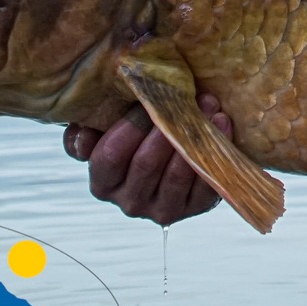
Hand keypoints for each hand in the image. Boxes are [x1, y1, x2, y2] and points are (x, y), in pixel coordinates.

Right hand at [63, 94, 229, 225]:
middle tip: (183, 96)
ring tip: (207, 103)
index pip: (109, 156)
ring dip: (193, 136)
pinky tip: (221, 122)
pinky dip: (215, 150)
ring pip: (177, 174)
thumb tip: (85, 133)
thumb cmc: (135, 136)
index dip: (128, 127)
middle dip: (165, 126)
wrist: (170, 156)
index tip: (148, 99)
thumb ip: (86, 130)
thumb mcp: (105, 130)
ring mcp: (163, 210)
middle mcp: (130, 203)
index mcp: (103, 184)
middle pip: (145, 164)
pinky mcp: (195, 208)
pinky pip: (206, 181)